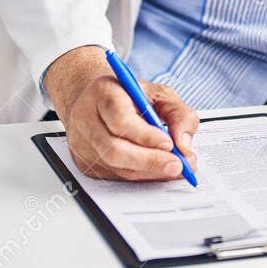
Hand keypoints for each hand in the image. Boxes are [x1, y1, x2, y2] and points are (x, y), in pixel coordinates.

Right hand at [44, 46, 198, 181]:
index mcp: (103, 92)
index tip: (169, 143)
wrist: (96, 99)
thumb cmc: (128, 95)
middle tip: (177, 165)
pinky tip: (155, 169)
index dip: (145, 135)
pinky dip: (139, 175)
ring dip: (148, 171)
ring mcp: (83, 142)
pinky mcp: (85, 162)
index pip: (119, 119)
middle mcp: (87, 118)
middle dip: (150, 161)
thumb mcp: (160, 93)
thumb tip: (183, 145)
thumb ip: (179, 114)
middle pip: (113, 149)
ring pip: (115, 166)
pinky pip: (114, 175)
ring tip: (172, 167)